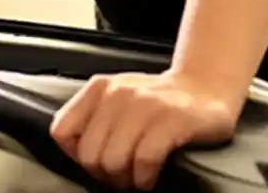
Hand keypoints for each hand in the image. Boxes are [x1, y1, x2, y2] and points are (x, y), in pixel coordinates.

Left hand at [50, 71, 239, 189]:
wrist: (206, 88)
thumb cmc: (157, 103)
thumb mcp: (116, 99)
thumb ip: (91, 118)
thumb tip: (74, 153)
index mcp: (99, 88)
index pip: (61, 131)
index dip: (76, 156)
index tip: (96, 162)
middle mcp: (118, 92)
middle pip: (89, 154)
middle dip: (104, 175)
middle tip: (121, 176)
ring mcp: (146, 104)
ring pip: (113, 160)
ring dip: (125, 180)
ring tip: (136, 178)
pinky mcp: (172, 119)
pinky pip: (144, 160)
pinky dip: (145, 178)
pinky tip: (151, 177)